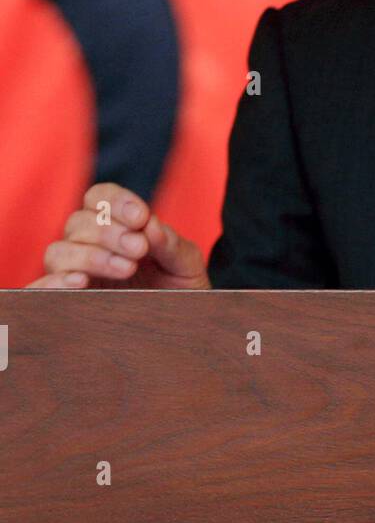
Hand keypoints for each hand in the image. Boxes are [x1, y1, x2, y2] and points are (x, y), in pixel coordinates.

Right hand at [28, 183, 210, 289]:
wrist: (182, 325)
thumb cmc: (181, 289)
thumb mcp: (186, 265)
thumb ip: (171, 244)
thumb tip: (150, 226)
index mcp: (117, 226)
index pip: (99, 197)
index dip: (115, 201)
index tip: (141, 216)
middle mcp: (89, 245)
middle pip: (78, 222)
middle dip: (109, 232)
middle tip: (139, 249)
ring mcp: (75, 272)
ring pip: (58, 251)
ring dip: (90, 256)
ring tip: (125, 268)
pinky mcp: (64, 301)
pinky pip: (40, 286)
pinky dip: (53, 281)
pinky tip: (79, 283)